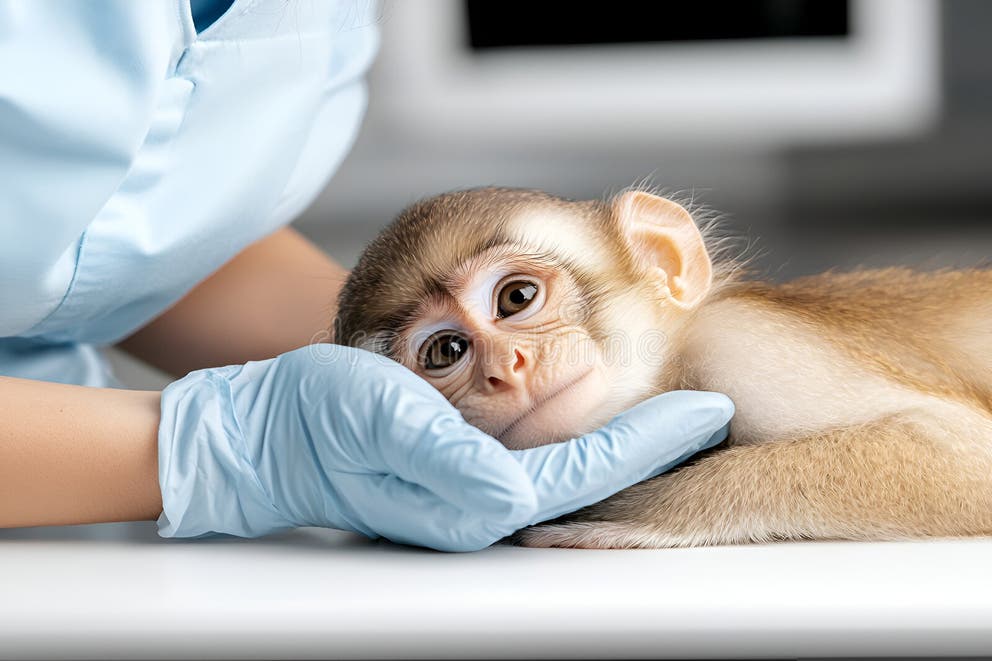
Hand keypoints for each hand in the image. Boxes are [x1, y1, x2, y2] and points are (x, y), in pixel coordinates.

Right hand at [157, 345, 732, 550]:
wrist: (266, 434)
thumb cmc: (314, 419)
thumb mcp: (377, 422)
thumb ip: (444, 459)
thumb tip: (512, 492)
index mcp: (469, 502)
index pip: (585, 475)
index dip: (650, 442)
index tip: (708, 411)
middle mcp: (480, 507)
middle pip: (593, 482)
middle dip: (658, 450)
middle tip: (719, 411)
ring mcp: (471, 494)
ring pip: (574, 472)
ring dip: (630, 443)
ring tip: (682, 413)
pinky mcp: (460, 474)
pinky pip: (543, 461)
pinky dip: (587, 438)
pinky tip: (607, 418)